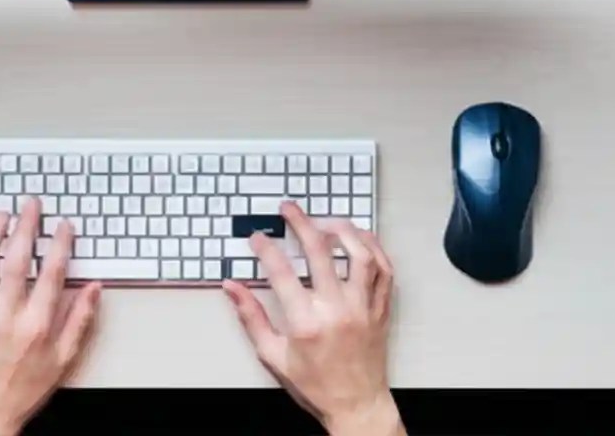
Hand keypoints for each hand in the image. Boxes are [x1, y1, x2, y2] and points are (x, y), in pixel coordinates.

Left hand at [0, 198, 101, 435]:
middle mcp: (5, 320)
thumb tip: (93, 287)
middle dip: (24, 230)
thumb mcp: (64, 360)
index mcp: (35, 328)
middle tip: (30, 206)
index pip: (50, 276)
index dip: (59, 246)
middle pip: (15, 265)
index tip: (63, 225)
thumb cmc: (25, 390)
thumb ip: (79, 321)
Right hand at [222, 202, 403, 435]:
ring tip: (325, 220)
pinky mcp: (380, 309)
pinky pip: (383, 270)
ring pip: (358, 254)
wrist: (356, 405)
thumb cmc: (315, 384)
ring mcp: (362, 307)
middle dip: (301, 223)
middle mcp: (337, 310)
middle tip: (289, 209)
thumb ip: (251, 317)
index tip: (258, 238)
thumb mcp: (273, 355)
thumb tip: (232, 288)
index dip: (266, 249)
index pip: (281, 271)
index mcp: (306, 322)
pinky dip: (373, 248)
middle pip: (320, 251)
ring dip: (341, 229)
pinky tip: (359, 238)